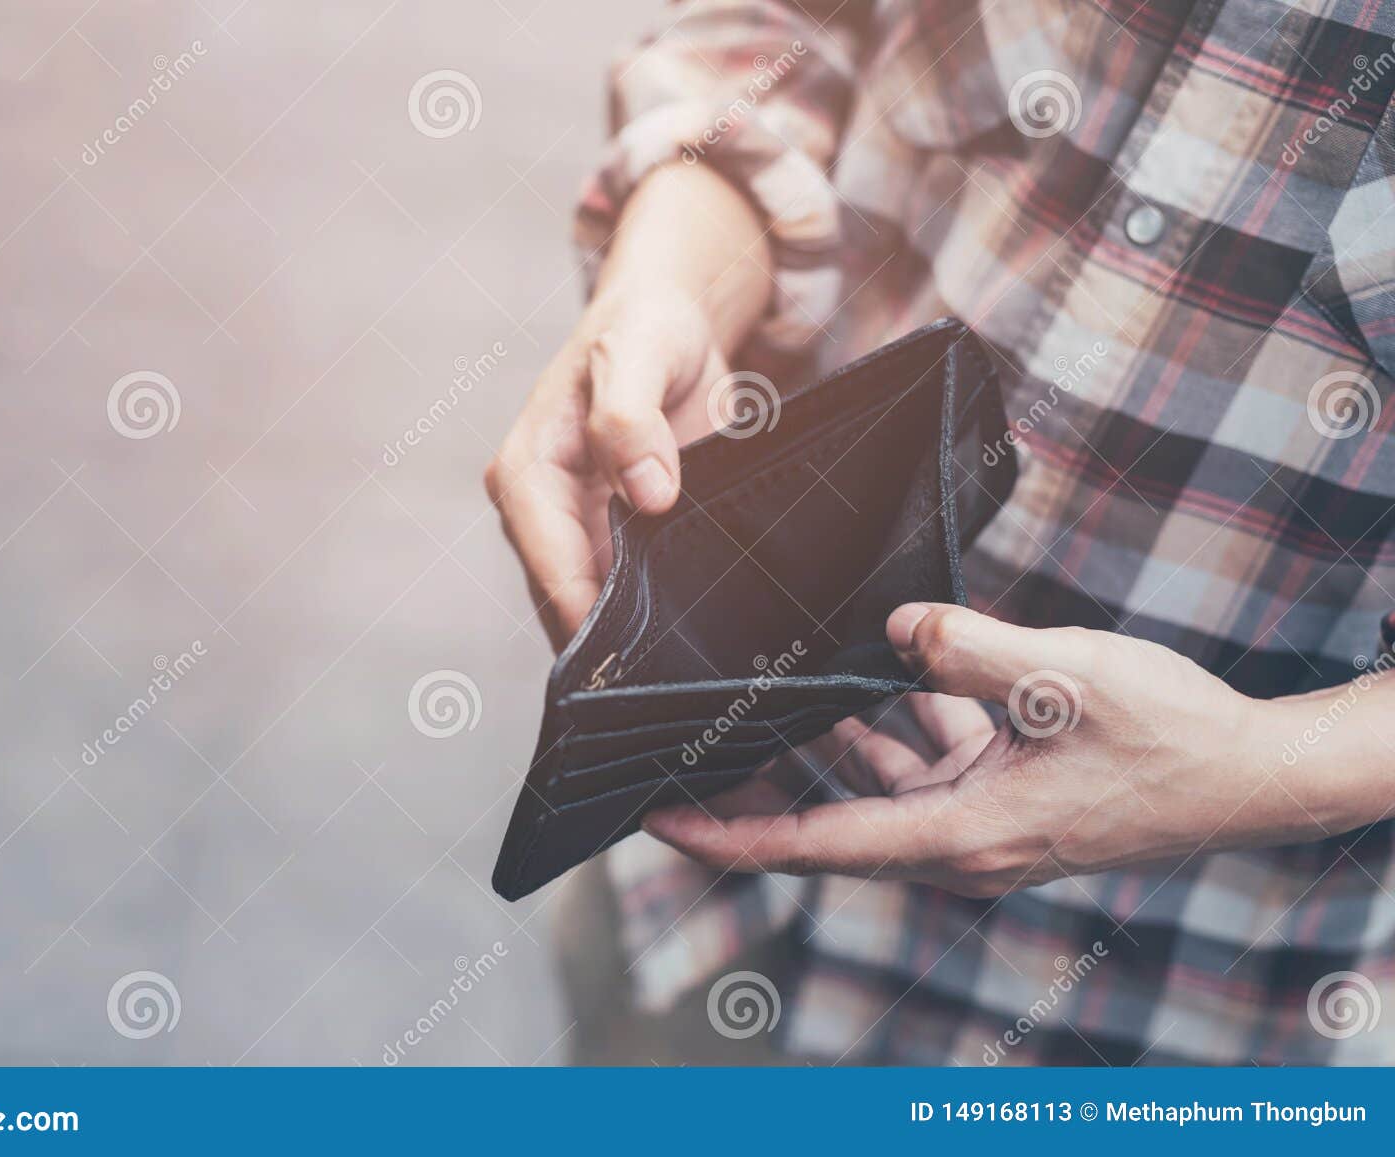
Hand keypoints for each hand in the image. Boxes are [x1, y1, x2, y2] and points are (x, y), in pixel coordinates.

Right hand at [485, 285, 727, 646]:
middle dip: (612, 639)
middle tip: (673, 668)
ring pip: (591, 610)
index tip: (639, 654)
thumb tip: (648, 495)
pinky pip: (622, 595)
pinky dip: (652, 616)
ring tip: (682, 659)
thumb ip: (630, 419)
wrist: (670, 323)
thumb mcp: (638, 354)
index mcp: (526, 472)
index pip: (550, 567)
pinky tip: (689, 632)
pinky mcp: (610, 539)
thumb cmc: (645, 328)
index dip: (591, 615)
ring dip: (631, 636)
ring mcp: (573, 530)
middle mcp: (538, 512)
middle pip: (565, 602)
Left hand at [643, 602, 1368, 897]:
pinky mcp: (1004, 796)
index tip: (658, 817)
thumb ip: (966, 649)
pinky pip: (925, 763)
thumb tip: (894, 625)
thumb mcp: (1062, 678)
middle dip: (757, 782)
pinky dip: (896, 724)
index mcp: (961, 836)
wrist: (1250, 775)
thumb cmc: (1169, 738)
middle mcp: (959, 844)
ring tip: (765, 690)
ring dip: (827, 740)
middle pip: (826, 819)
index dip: (728, 833)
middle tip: (685, 742)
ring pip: (875, 784)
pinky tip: (875, 670)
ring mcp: (982, 823)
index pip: (813, 844)